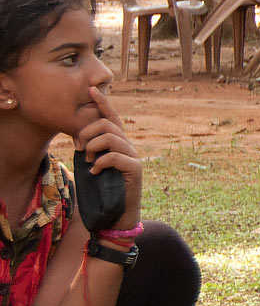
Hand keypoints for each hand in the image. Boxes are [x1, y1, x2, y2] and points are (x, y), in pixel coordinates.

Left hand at [75, 86, 141, 227]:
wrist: (116, 215)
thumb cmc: (103, 191)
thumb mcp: (94, 164)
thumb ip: (91, 149)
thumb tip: (79, 135)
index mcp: (119, 143)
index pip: (112, 117)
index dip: (102, 102)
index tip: (91, 89)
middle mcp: (128, 146)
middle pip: (107, 124)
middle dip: (87, 132)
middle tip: (79, 148)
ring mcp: (133, 157)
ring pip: (110, 137)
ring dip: (93, 147)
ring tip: (88, 160)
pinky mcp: (135, 169)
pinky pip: (114, 156)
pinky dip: (100, 162)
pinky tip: (96, 171)